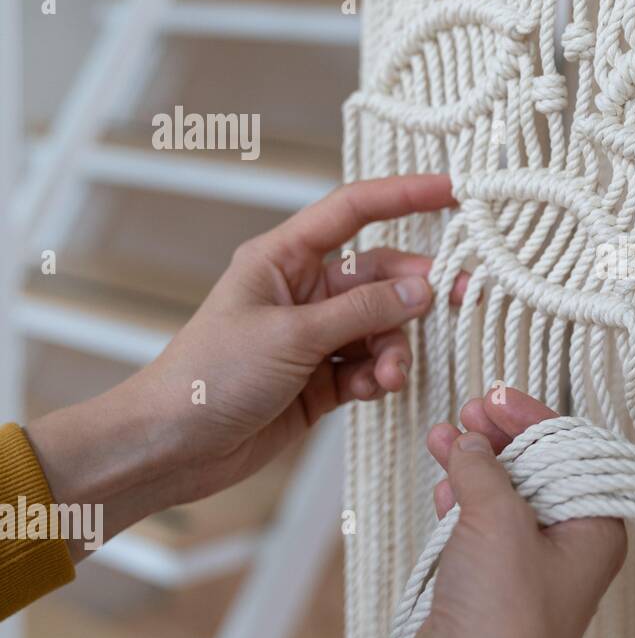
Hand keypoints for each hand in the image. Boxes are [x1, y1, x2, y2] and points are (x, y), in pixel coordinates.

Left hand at [28, 175, 459, 557]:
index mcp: (283, 258)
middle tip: (459, 301)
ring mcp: (315, 336)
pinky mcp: (323, 378)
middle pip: (378, 276)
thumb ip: (362, 310)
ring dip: (395, 347)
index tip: (454, 190)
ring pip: (381, 326)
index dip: (403, 195)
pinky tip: (375, 389)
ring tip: (392, 374)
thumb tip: (423, 290)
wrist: (173, 448)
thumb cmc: (211, 376)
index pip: (352, 211)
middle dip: (415, 293)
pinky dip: (379, 376)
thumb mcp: (291, 336)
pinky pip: (370, 365)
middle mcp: (303, 291)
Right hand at [392, 388, 626, 637]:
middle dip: (503, 439)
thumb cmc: (504, 628)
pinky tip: (445, 483)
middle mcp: (569, 545)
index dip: (535, 420)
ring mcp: (528, 566)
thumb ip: (487, 470)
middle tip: (471, 413)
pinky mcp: (490, 584)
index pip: (574, 452)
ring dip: (475, 464)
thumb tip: (476, 441)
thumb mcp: (498, 523)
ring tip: (446, 437)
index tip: (499, 398)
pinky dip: (461, 500)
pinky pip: (479, 527)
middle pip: (540, 470)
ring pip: (505, 496)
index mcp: (595, 528)